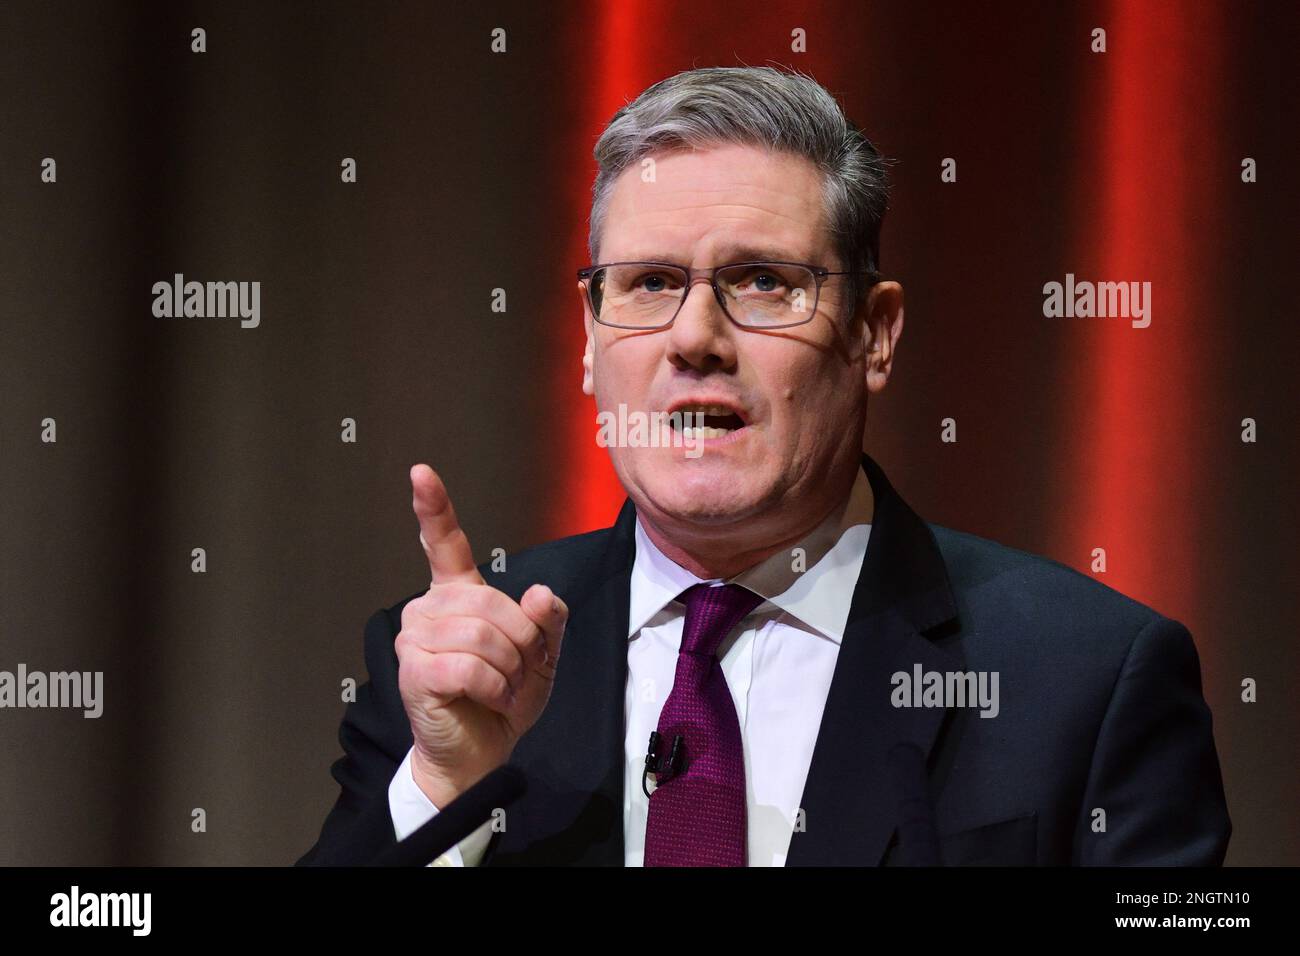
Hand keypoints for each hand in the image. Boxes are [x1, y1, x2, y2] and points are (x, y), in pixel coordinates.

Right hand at [396, 464, 566, 807]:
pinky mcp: (413, 670)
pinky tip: (490, 699)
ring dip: (511, 669)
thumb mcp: (542, 653)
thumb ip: (547, 619)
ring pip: (485, 637)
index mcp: (458, 594)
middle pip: (494, 604)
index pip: (445, 543)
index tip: (421, 472)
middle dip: (524, 642)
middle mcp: (430, 608)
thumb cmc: (504, 698)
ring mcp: (415, 637)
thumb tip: (539, 593)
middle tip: (520, 670)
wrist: (480, 751)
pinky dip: (495, 688)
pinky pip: (472, 667)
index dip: (433, 507)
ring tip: (503, 687)